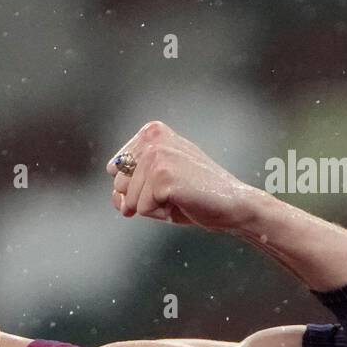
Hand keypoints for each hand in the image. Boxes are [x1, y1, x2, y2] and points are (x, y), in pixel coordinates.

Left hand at [105, 121, 267, 232]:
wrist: (232, 204)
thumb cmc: (195, 194)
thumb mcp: (155, 182)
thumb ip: (129, 184)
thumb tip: (118, 200)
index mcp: (151, 132)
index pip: (114, 169)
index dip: (135, 185)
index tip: (164, 181)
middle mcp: (152, 139)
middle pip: (119, 184)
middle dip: (143, 197)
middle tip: (174, 191)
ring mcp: (157, 156)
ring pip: (129, 200)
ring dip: (153, 206)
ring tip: (179, 195)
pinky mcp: (163, 177)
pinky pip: (142, 209)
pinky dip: (160, 214)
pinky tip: (182, 202)